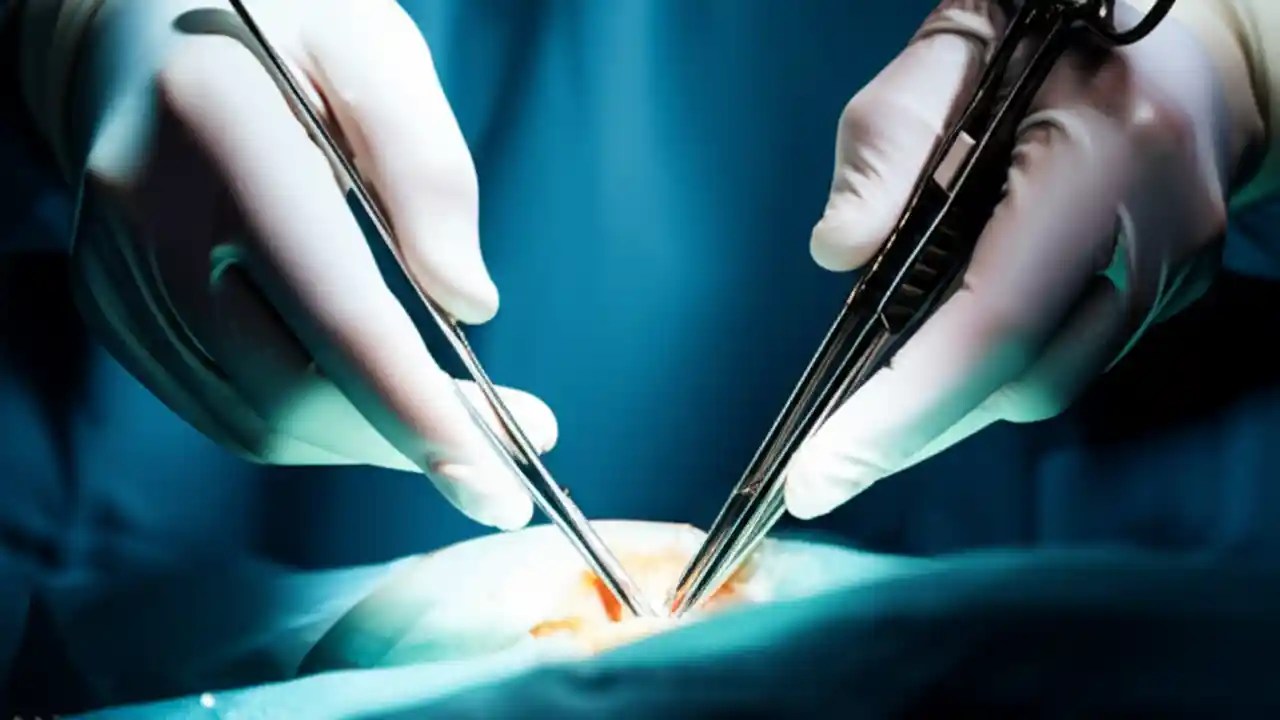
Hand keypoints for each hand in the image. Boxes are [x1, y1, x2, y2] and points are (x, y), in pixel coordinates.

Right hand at [45, 0, 553, 528]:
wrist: (146, 18)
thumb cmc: (288, 22)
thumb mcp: (377, 52)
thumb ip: (426, 170)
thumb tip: (470, 305)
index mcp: (222, 131)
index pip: (336, 315)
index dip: (421, 415)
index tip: (498, 486)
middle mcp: (147, 211)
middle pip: (290, 387)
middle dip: (405, 445)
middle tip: (502, 470)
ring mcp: (115, 267)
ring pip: (251, 416)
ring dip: (359, 445)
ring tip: (444, 431)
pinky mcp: (110, 303)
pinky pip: (216, 403)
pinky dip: (302, 426)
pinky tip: (360, 405)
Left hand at [786, 0, 1255, 517]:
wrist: (1195, 41)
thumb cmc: (1055, 34)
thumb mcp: (952, 52)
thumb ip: (885, 145)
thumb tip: (836, 253)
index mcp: (1097, 159)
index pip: (992, 324)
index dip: (898, 413)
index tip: (818, 477)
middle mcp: (1152, 235)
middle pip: (1020, 383)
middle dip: (909, 433)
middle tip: (824, 465)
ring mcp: (1173, 274)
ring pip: (1045, 388)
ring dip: (954, 403)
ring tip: (875, 407)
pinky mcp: (1171, 293)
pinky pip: (1070, 364)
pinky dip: (998, 373)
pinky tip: (948, 355)